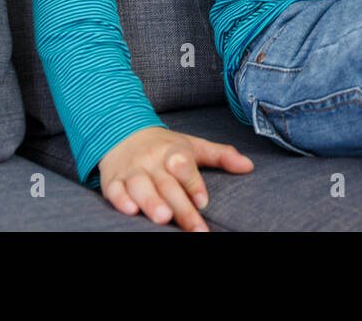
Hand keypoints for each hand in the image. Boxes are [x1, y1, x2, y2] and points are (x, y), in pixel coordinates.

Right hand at [98, 125, 253, 231]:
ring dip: (151, 202)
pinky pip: (114, 190)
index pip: (185, 165)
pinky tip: (129, 210)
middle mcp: (152, 160)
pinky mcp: (112, 180)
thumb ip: (221, 156)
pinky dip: (120, 199)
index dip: (194, 183)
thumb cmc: (164, 146)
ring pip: (141, 187)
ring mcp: (131, 170)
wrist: (122, 132)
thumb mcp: (194, 146)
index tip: (204, 202)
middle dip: (180, 207)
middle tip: (195, 227)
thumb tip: (249, 166)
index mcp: (174, 150)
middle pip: (168, 184)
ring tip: (163, 218)